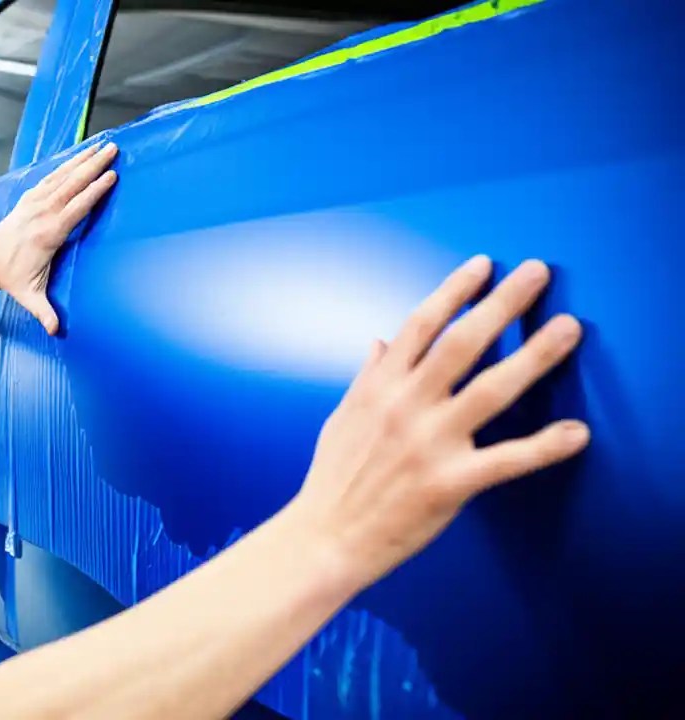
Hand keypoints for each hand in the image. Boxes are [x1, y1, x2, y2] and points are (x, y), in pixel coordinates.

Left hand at [0, 142, 118, 334]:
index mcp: (48, 233)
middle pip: (72, 184)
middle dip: (93, 166)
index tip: (110, 177)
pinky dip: (68, 163)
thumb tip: (55, 331)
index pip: (75, 208)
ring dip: (83, 159)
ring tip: (103, 145)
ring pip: (63, 175)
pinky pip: (53, 176)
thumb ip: (44, 311)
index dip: (93, 192)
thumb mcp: (29, 296)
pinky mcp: (32, 197)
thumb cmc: (12, 276)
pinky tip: (82, 153)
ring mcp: (36, 202)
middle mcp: (42, 212)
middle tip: (113, 150)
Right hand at [293, 256, 588, 585]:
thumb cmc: (332, 480)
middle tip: (537, 273)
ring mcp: (429, 443)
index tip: (483, 266)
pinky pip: (506, 460)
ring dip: (534, 355)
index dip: (454, 290)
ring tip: (568, 328)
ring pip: (491, 389)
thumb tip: (380, 343)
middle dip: (502, 303)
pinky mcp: (449, 483)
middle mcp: (405, 406)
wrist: (325, 537)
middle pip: (462, 342)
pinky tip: (576, 433)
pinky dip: (544, 446)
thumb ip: (367, 378)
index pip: (421, 324)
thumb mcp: (341, 418)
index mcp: (379, 388)